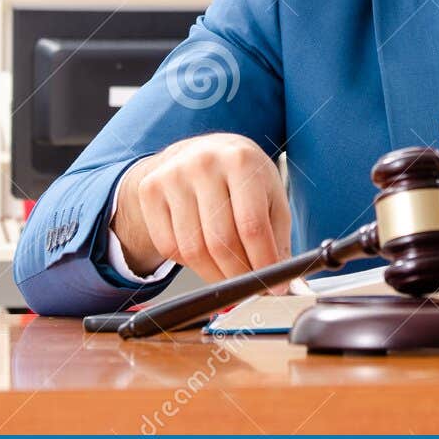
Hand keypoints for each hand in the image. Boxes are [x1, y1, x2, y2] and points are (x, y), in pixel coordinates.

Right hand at [111, 133, 291, 287]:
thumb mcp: (271, 196)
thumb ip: (279, 239)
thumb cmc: (242, 177)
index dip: (263, 263)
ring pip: (193, 250)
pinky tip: (203, 253)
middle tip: (250, 286)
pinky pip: (168, 247)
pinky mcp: (150, 190)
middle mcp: (205, 163)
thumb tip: (288, 285)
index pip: (252, 226)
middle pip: (220, 242)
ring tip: (229, 273)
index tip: (271, 285)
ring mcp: (173, 175)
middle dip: (239, 276)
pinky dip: (189, 263)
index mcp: (241, 160)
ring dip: (214, 275)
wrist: (200, 152)